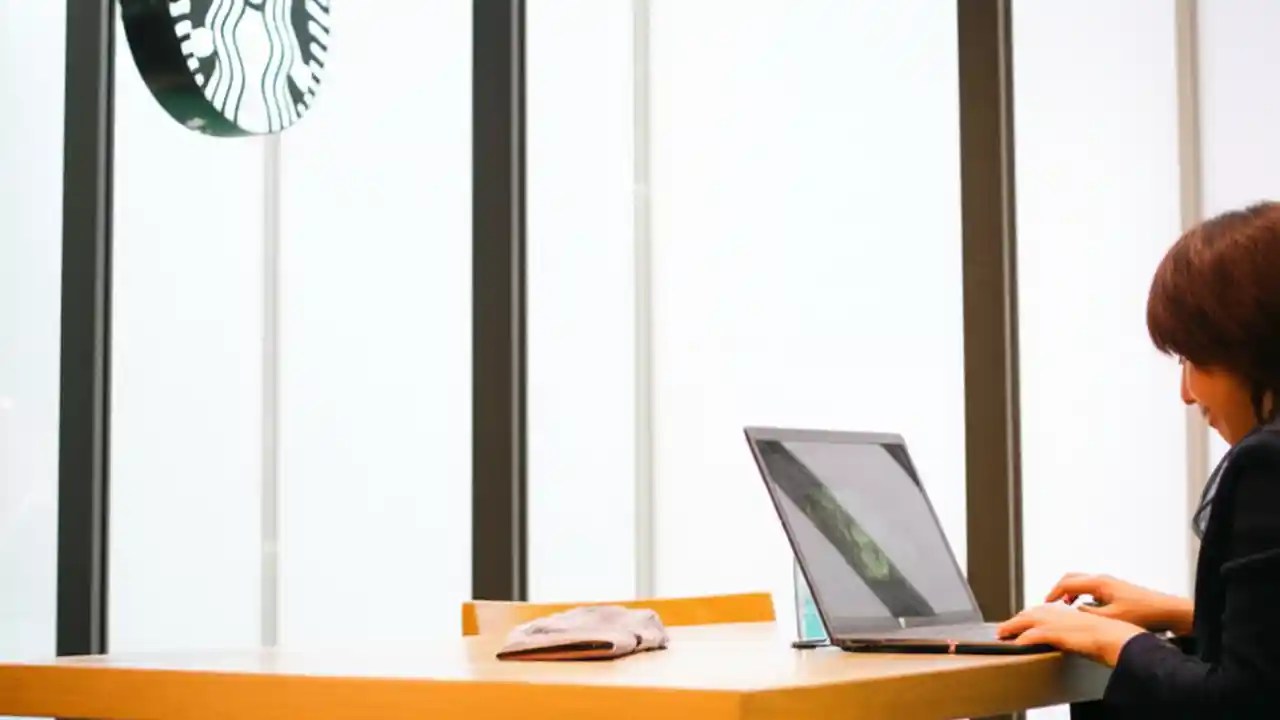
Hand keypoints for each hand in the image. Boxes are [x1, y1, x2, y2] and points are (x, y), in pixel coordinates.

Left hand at [997, 604, 1144, 665]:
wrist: (1120, 639)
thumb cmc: (1112, 638)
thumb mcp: (1091, 631)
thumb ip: (1078, 633)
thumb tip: (1074, 640)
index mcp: (1068, 612)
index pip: (1043, 611)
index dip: (1029, 616)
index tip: (1020, 620)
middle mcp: (1060, 613)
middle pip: (1030, 613)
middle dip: (1016, 620)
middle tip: (1004, 628)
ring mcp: (1056, 622)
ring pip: (1026, 621)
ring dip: (1012, 627)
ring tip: (1002, 634)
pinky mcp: (1056, 632)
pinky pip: (1032, 635)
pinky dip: (1021, 640)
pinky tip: (1014, 645)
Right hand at [1046, 573, 1193, 635]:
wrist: (1167, 611)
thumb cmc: (1144, 613)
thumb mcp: (1111, 618)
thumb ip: (1089, 614)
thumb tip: (1073, 612)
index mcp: (1099, 583)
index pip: (1067, 583)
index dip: (1053, 593)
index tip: (1045, 603)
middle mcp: (1102, 579)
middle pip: (1072, 578)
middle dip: (1058, 589)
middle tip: (1050, 602)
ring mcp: (1109, 583)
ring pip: (1081, 582)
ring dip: (1070, 592)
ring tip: (1064, 606)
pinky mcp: (1115, 589)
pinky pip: (1090, 587)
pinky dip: (1080, 595)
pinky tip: (1083, 608)